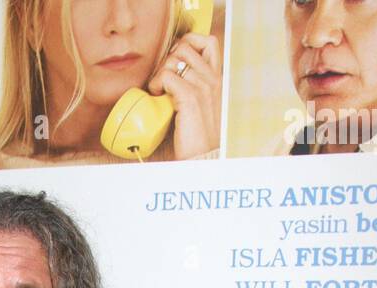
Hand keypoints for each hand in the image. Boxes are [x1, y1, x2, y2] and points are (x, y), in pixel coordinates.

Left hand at [148, 32, 221, 159]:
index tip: (175, 61)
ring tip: (159, 89)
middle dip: (169, 58)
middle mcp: (213, 79)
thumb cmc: (201, 137)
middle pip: (186, 46)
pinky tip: (157, 94)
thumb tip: (177, 74)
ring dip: (161, 72)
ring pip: (174, 59)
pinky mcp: (190, 97)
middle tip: (163, 78)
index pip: (208, 41)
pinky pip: (167, 76)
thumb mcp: (205, 106)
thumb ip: (198, 87)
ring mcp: (203, 87)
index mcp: (219, 79)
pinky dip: (157, 83)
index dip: (188, 43)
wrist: (205, 157)